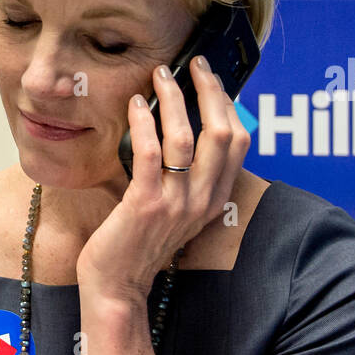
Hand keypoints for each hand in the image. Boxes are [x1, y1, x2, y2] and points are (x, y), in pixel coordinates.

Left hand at [76, 55, 249, 304]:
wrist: (116, 288)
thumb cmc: (138, 246)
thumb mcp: (174, 212)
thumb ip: (184, 180)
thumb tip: (179, 134)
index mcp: (214, 200)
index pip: (238, 143)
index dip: (227, 104)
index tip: (211, 79)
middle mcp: (202, 201)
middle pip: (222, 132)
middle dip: (209, 91)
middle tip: (192, 65)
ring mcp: (175, 203)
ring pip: (186, 137)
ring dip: (173, 99)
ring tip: (159, 76)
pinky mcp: (145, 204)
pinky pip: (150, 153)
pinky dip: (144, 123)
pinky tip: (136, 105)